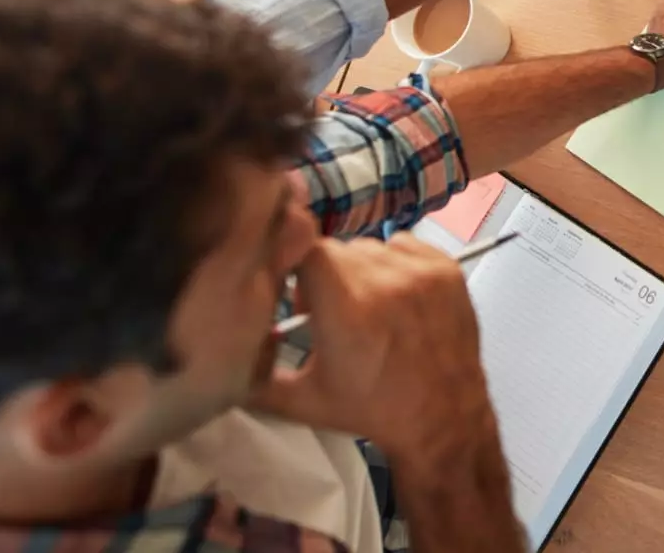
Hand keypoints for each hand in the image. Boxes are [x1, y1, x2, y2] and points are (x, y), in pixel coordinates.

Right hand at [251, 236, 496, 460]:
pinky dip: (395, 264)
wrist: (441, 418)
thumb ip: (254, 375)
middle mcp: (383, 282)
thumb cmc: (370, 409)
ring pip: (371, 247)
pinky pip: (405, 246)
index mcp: (344, 308)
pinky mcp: (446, 270)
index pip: (306, 248)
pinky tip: (395, 297)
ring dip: (360, 270)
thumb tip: (216, 352)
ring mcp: (420, 272)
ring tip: (365, 306)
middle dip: (325, 274)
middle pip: (336, 250)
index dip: (294, 262)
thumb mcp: (301, 400)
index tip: (294, 286)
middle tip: (328, 309)